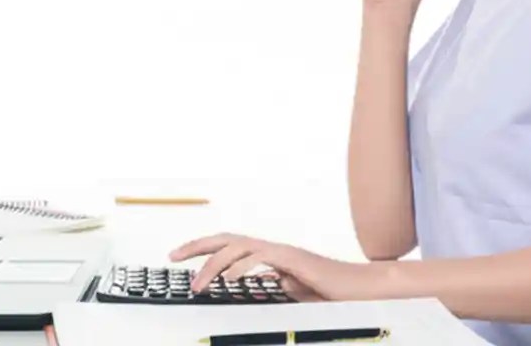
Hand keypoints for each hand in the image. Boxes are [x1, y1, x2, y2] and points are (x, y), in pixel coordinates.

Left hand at [168, 233, 389, 301]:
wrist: (357, 288)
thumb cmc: (327, 291)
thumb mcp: (290, 292)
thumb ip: (272, 287)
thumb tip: (253, 288)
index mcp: (268, 256)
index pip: (229, 246)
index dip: (203, 249)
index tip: (180, 258)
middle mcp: (271, 249)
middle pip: (226, 239)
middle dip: (197, 246)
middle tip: (173, 257)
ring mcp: (282, 252)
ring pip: (238, 247)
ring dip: (214, 264)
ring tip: (198, 284)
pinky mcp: (293, 259)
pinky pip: (262, 257)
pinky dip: (244, 265)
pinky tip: (231, 279)